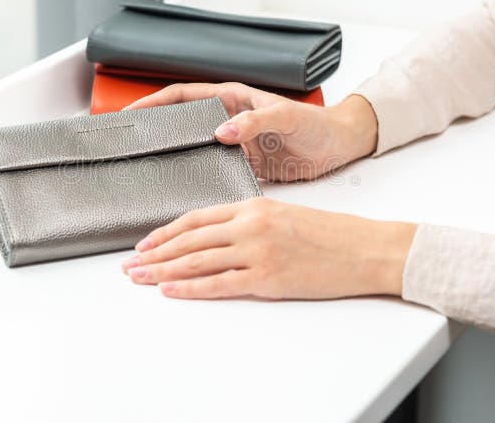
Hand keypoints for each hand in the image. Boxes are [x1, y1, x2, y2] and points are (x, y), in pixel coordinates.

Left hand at [121, 197, 416, 299]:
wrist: (364, 248)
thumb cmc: (330, 233)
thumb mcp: (284, 214)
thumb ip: (249, 221)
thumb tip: (215, 236)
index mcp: (253, 205)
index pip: (197, 216)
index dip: (166, 230)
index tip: (146, 241)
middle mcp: (250, 225)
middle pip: (189, 238)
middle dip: (154, 252)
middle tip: (130, 263)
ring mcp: (257, 252)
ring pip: (197, 260)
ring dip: (163, 270)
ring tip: (139, 277)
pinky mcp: (267, 278)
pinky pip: (219, 284)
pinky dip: (190, 288)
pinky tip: (170, 290)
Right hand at [125, 82, 377, 181]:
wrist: (339, 147)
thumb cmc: (317, 124)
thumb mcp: (286, 116)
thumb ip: (254, 121)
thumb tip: (222, 131)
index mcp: (232, 99)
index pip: (183, 96)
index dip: (154, 102)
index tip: (132, 113)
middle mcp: (228, 121)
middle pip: (181, 123)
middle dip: (155, 130)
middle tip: (131, 144)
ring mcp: (233, 145)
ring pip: (193, 149)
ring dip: (174, 157)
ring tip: (149, 168)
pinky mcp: (242, 167)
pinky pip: (212, 170)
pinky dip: (197, 177)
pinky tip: (184, 186)